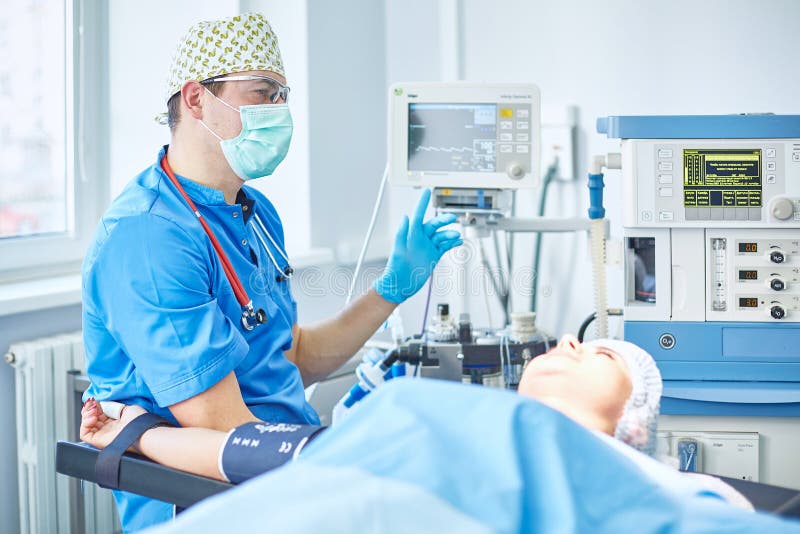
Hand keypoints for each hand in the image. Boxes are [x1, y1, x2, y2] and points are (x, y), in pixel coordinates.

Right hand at [80, 398, 146, 449]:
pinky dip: (84, 424)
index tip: (96, 400)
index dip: (96, 405)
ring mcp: (103, 435)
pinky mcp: (98, 441)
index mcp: (116, 421)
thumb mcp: (126, 408)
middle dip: (89, 408)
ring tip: (93, 409)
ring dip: (86, 414)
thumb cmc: (140, 420)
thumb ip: (113, 406)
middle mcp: (109, 429)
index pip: (99, 413)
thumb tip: (103, 403)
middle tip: (93, 403)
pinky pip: (84, 434)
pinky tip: (92, 417)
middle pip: (91, 418)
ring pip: (86, 425)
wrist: (143, 431)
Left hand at [373, 189, 461, 303]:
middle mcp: (420, 239)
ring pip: (442, 236)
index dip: (422, 203)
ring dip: (449, 234)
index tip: (427, 191)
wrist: (400, 285)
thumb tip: (405, 217)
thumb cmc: (396, 268)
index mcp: (411, 234)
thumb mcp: (398, 249)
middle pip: (434, 225)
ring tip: (456, 235)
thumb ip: (402, 232)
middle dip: (444, 220)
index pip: (418, 214)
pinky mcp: (433, 256)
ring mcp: (428, 247)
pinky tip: (458, 241)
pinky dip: (452, 243)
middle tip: (452, 218)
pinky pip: (445, 247)